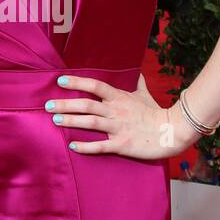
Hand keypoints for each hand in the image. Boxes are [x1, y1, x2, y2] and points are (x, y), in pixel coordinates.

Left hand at [46, 73, 199, 160]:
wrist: (172, 132)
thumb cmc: (157, 114)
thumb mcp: (146, 95)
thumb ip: (139, 84)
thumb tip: (139, 72)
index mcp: (120, 98)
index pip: (95, 86)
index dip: (77, 82)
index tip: (60, 81)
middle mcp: (116, 111)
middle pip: (87, 104)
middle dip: (65, 104)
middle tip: (47, 104)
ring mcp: (119, 128)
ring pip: (90, 122)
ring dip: (71, 120)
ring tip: (55, 119)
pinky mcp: (122, 145)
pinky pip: (100, 146)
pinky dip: (85, 146)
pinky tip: (72, 145)